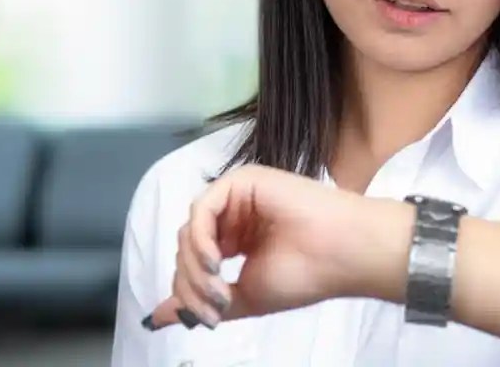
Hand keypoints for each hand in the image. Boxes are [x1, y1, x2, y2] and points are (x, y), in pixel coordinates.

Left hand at [143, 164, 414, 330]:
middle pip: (188, 246)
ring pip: (191, 229)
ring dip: (196, 266)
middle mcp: (236, 216)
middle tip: (216, 306)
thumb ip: (202, 301)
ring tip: (220, 288)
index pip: (195, 261)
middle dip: (193, 283)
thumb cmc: (306, 274)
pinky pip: (203, 210)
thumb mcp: (246, 297)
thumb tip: (157, 317)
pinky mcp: (243, 181)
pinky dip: (201, 239)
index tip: (210, 318)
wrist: (342, 253)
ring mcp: (240, 197)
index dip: (192, 292)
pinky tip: (217, 261)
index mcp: (239, 240)